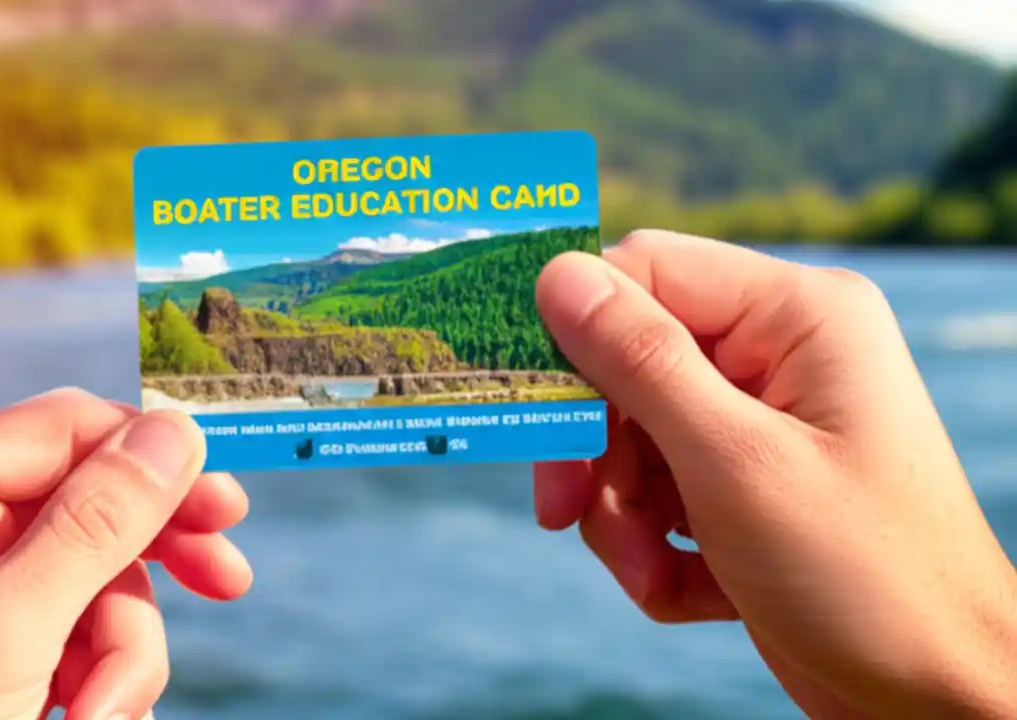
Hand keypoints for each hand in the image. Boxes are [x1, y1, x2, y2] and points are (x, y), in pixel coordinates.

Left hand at [0, 388, 252, 719]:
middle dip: (147, 572)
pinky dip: (95, 682)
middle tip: (227, 582)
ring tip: (96, 718)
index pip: (70, 429)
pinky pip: (72, 635)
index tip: (230, 508)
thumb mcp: (10, 629)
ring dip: (118, 656)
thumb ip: (98, 522)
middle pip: (91, 509)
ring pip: (93, 585)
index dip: (157, 460)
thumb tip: (175, 431)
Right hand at [533, 231, 1016, 717]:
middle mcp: (778, 355)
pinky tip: (692, 591)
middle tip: (560, 510)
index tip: (524, 401)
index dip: (572, 330)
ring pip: (629, 437)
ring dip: (619, 512)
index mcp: (796, 316)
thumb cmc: (867, 575)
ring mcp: (760, 423)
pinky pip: (656, 492)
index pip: (645, 273)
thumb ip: (640, 361)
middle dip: (594, 449)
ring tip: (650, 570)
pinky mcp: (743, 486)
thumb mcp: (735, 462)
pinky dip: (653, 547)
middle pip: (625, 363)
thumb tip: (557, 274)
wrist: (940, 701)